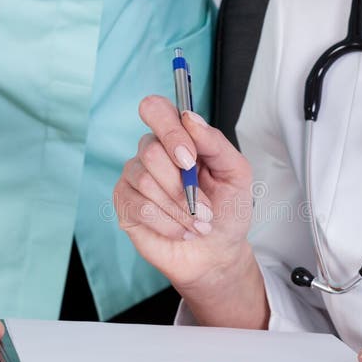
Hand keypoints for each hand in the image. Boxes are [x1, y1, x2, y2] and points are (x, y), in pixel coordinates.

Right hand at [114, 95, 253, 291]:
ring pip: (147, 182)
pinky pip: (141, 208)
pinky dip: (168, 224)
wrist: (217, 252)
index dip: (170, 132)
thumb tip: (190, 118)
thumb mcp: (236, 173)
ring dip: (180, 210)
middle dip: (183, 186)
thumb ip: (216, 143)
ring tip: (198, 224)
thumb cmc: (227, 210)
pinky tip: (181, 231)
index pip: (156, 110)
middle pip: (152, 152)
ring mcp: (134, 178)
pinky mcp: (125, 205)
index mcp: (177, 137)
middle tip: (206, 208)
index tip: (190, 159)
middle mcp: (151, 152)